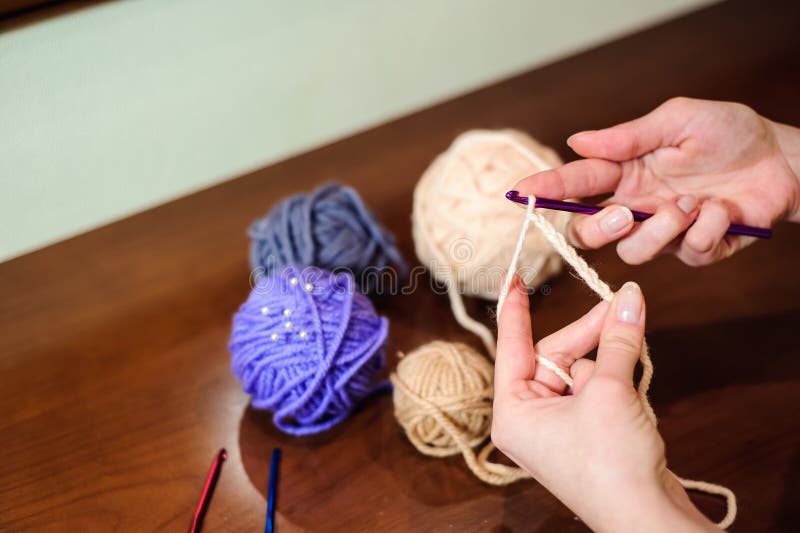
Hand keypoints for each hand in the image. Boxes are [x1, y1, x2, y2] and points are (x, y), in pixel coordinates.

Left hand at [492, 277, 716, 531]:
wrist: (647, 520)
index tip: (512, 280)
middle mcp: (529, 420)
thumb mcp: (610, 391)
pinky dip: (614, 382)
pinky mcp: (586, 434)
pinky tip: (632, 389)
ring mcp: (558, 428)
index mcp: (513, 413)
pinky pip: (595, 391)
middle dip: (589, 335)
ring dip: (608, 364)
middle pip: (555, 356)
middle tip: (620, 305)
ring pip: (581, 372)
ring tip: (629, 366)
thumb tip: (629, 296)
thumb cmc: (612, 465)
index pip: (512, 348)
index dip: (514, 311)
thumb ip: (616, 340)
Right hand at [515, 97, 799, 265]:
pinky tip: (724, 209)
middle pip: (588, 233)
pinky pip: (686, 254)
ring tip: (695, 201)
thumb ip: (627, 136)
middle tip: (623, 213)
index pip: (575, 185)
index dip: (546, 189)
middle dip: (597, 229)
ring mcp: (664, 230)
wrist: (783, 159)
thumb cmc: (729, 133)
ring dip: (663, 227)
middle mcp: (636, 205)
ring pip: (633, 252)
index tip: (521, 192)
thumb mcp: (677, 120)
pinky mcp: (695, 250)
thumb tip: (576, 141)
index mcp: (625, 173)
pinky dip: (707, 228)